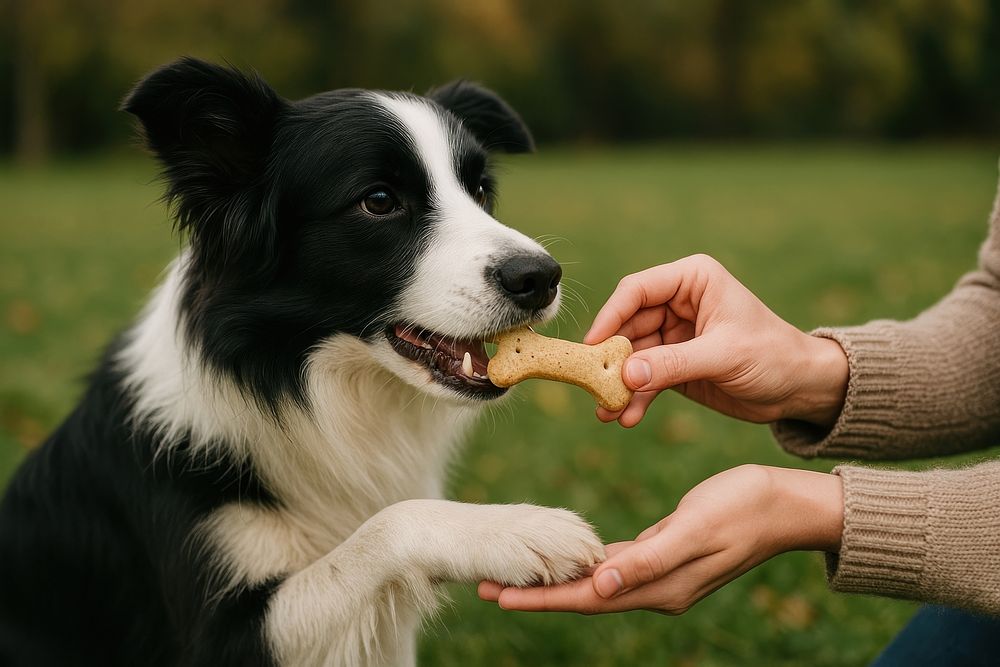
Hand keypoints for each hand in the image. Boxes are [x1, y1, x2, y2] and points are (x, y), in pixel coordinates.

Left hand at [479, 465, 842, 614]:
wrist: (789, 504)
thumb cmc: (745, 507)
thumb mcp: (696, 527)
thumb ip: (649, 559)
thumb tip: (601, 586)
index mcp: (660, 585)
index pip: (587, 598)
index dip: (541, 596)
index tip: (499, 593)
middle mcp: (658, 587)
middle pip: (584, 596)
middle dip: (537, 591)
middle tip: (489, 583)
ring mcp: (664, 574)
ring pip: (597, 582)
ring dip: (557, 578)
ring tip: (517, 571)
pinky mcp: (668, 554)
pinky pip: (617, 564)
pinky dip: (589, 562)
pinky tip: (571, 556)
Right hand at [584, 254, 848, 426]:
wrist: (801, 389)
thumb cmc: (774, 355)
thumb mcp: (724, 356)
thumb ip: (674, 364)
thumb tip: (627, 375)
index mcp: (692, 280)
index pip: (637, 290)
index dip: (610, 316)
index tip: (592, 346)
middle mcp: (677, 303)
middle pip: (627, 326)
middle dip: (612, 358)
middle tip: (593, 386)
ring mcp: (674, 335)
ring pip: (633, 357)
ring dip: (620, 384)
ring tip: (607, 411)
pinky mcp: (674, 365)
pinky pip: (645, 379)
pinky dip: (635, 398)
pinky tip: (626, 418)